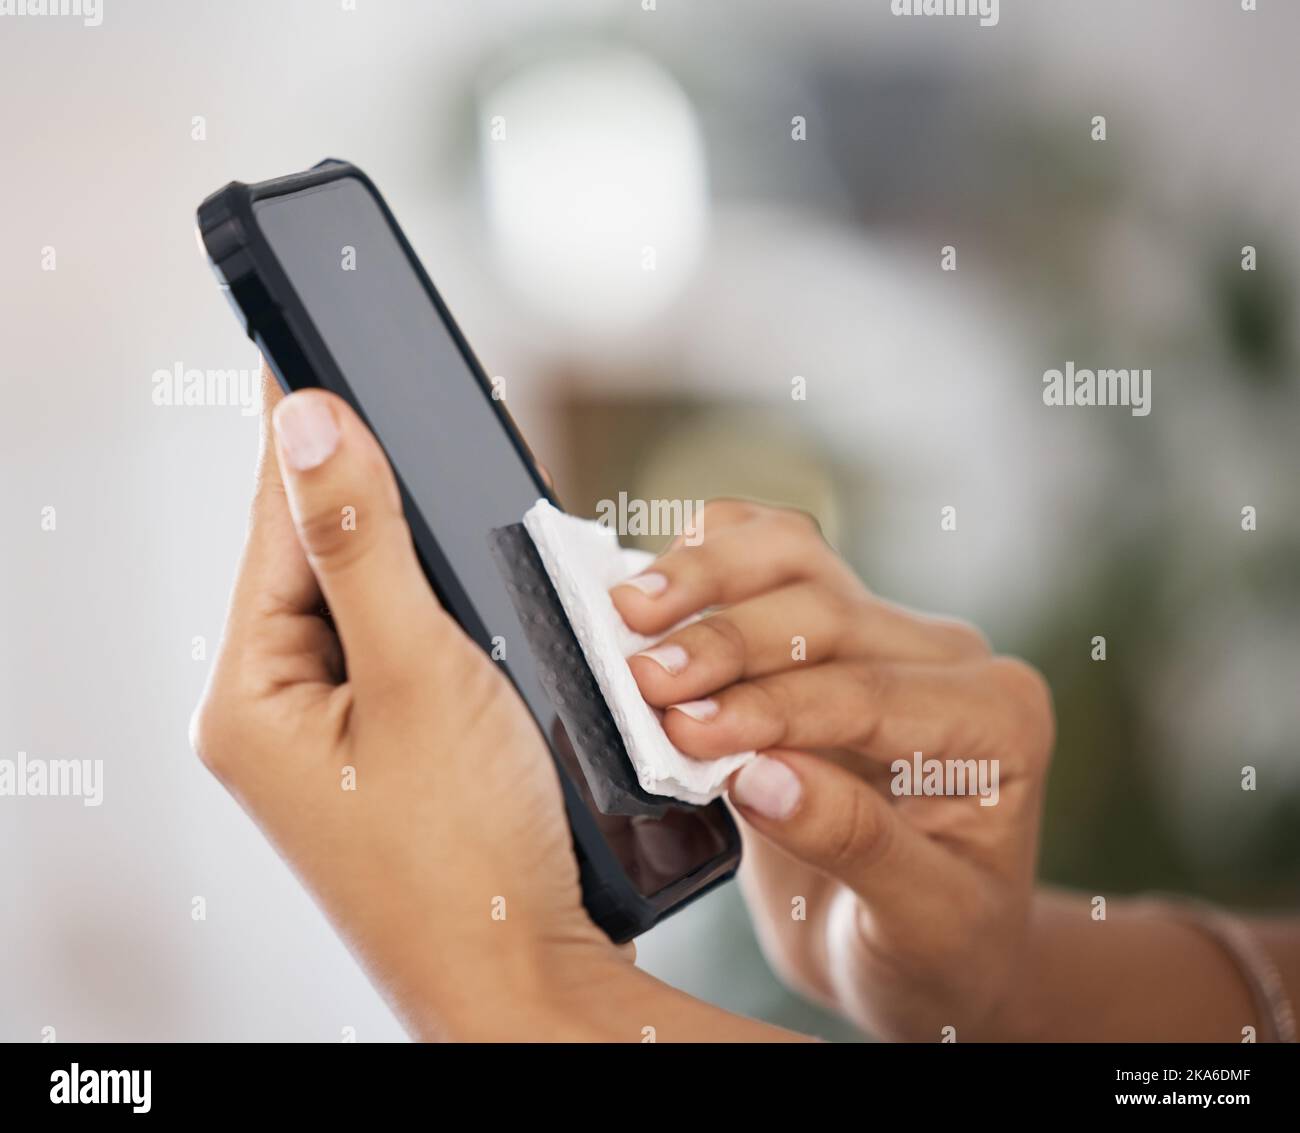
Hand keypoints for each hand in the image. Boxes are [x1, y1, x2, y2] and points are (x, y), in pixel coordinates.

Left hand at [191, 369, 619, 1039]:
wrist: (521, 976)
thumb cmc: (464, 854)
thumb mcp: (416, 675)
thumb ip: (362, 544)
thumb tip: (307, 424)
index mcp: (252, 699)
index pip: (272, 528)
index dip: (299, 434)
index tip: (301, 346)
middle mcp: (278, 718)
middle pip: (316, 562)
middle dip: (365, 494)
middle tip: (396, 410)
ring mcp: (332, 742)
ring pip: (364, 605)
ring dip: (406, 555)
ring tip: (438, 496)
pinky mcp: (385, 755)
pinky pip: (396, 652)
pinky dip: (431, 612)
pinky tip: (465, 588)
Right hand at [613, 500, 1054, 1040]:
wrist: (916, 945)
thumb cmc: (935, 945)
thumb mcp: (922, 922)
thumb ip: (854, 843)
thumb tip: (758, 777)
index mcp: (996, 721)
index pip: (869, 694)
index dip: (773, 708)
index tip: (687, 731)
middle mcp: (945, 659)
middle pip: (825, 612)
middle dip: (726, 641)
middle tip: (643, 680)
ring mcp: (882, 634)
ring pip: (795, 558)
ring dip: (708, 572)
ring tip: (630, 608)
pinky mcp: (823, 633)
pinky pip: (771, 558)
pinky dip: (711, 551)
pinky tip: (655, 575)